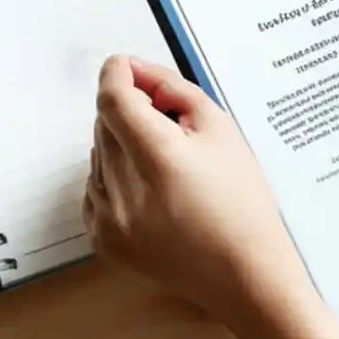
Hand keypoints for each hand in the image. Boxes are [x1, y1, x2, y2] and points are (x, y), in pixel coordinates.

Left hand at [83, 55, 308, 319]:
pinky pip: (95, 189)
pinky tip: (152, 189)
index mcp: (157, 156)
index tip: (127, 66)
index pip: (112, 98)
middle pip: (104, 124)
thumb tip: (140, 74)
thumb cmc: (242, 202)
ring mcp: (109, 218)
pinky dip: (115, 178)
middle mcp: (124, 188)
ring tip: (167, 163)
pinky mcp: (103, 239)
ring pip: (98, 155)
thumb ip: (175, 91)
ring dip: (123, 145)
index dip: (117, 73)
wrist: (244, 272)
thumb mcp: (221, 130)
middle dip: (129, 111)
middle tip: (166, 119)